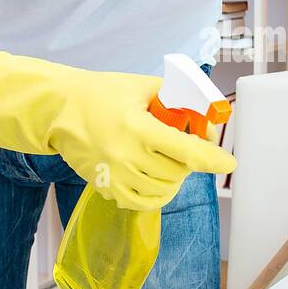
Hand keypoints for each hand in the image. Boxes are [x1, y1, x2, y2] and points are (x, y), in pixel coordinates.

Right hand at [0, 51, 236, 210]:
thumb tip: (206, 118)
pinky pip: (143, 202)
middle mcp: (125, 155)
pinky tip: (157, 179)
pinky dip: (158, 194)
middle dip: (190, 161)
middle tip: (188, 145)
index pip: (185, 150)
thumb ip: (177, 98)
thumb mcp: (142, 86)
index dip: (212, 158)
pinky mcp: (105, 188)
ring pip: (163, 189)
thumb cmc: (101, 93)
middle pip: (178, 171)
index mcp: (136, 126)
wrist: (58, 110)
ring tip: (169, 160)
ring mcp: (114, 176)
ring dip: (175, 177)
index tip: (229, 163)